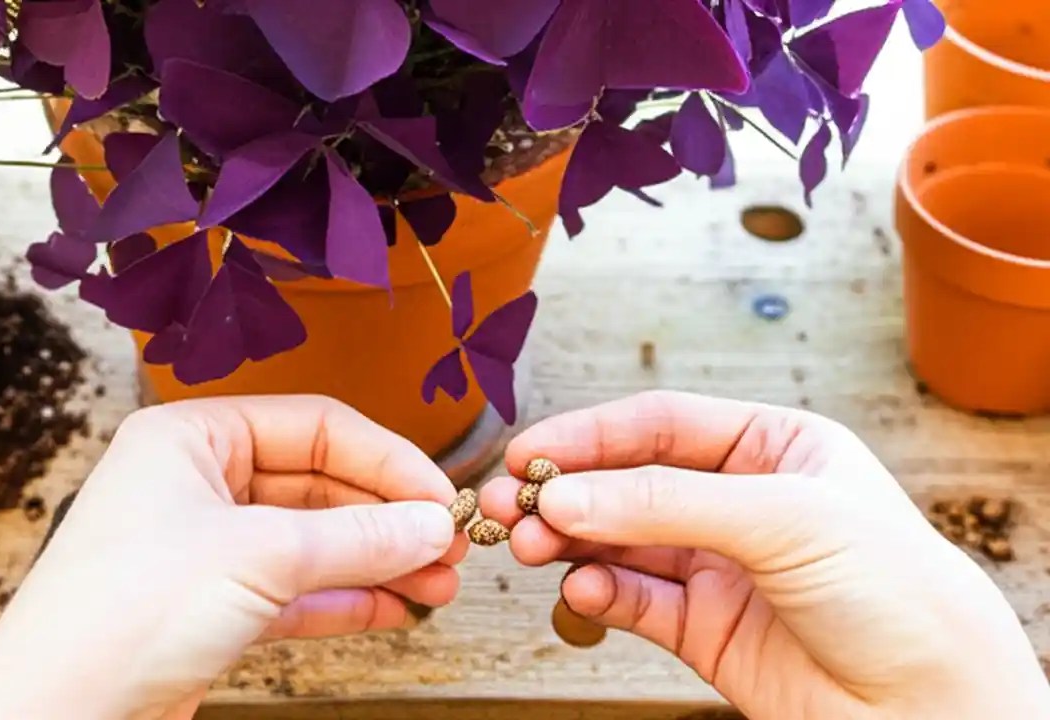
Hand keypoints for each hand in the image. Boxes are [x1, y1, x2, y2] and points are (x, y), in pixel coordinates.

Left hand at [0, 396, 465, 719]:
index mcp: (191, 438)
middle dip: (388, 517)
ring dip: (379, 562)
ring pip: (315, 542)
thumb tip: (432, 523)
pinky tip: (397, 609)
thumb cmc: (122, 615)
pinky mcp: (213, 608)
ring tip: (439, 585)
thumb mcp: (258, 558)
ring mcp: (206, 549)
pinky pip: (298, 591)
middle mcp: (198, 484)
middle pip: (321, 484)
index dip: (387, 459)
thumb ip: (355, 538)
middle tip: (451, 548)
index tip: (442, 498)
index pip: (315, 425)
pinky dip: (349, 599)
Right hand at [481, 391, 1049, 718]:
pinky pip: (633, 599)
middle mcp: (741, 503)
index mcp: (775, 449)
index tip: (534, 451)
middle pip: (629, 483)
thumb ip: (667, 502)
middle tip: (511, 501)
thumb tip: (571, 491)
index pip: (662, 426)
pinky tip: (579, 585)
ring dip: (570, 539)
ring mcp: (720, 567)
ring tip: (530, 543)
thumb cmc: (901, 594)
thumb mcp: (784, 518)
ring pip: (621, 541)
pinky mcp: (704, 629)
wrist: (933, 710)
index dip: (592, 435)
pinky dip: (598, 591)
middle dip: (567, 490)